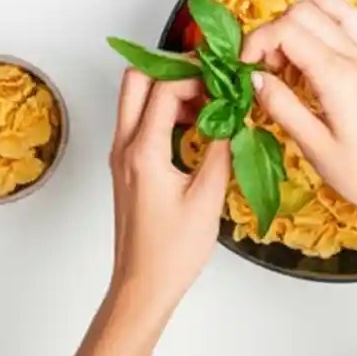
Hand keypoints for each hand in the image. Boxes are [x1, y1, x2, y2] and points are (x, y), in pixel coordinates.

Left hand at [108, 71, 230, 302]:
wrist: (143, 285)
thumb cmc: (172, 251)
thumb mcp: (207, 196)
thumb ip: (221, 149)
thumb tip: (234, 116)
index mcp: (142, 151)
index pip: (164, 89)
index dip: (196, 77)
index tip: (223, 82)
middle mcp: (124, 147)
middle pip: (136, 80)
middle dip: (172, 71)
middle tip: (207, 80)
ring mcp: (122, 156)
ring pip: (135, 99)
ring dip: (169, 91)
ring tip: (208, 104)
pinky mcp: (127, 167)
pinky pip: (140, 122)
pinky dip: (165, 113)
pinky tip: (196, 128)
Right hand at [241, 0, 356, 236]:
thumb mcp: (315, 148)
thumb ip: (283, 107)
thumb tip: (254, 78)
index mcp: (338, 77)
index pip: (287, 30)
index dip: (256, 41)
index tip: (244, 69)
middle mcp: (356, 57)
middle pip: (304, 11)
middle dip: (273, 31)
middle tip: (264, 70)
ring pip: (328, 7)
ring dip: (298, 21)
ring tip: (286, 58)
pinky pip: (350, 21)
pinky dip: (324, 21)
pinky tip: (312, 50)